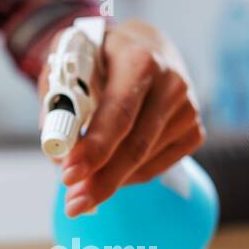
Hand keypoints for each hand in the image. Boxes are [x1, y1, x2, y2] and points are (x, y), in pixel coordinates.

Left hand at [37, 19, 203, 216]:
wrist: (144, 45)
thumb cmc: (98, 56)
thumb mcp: (68, 63)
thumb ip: (58, 102)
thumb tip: (55, 151)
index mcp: (139, 60)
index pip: (119, 113)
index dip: (95, 148)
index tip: (68, 175)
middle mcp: (171, 84)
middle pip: (135, 145)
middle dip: (101, 180)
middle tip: (73, 204)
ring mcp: (187, 109)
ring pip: (144, 160)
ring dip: (111, 182)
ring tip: (80, 194)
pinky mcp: (193, 129)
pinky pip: (158, 165)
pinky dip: (130, 177)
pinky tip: (109, 174)